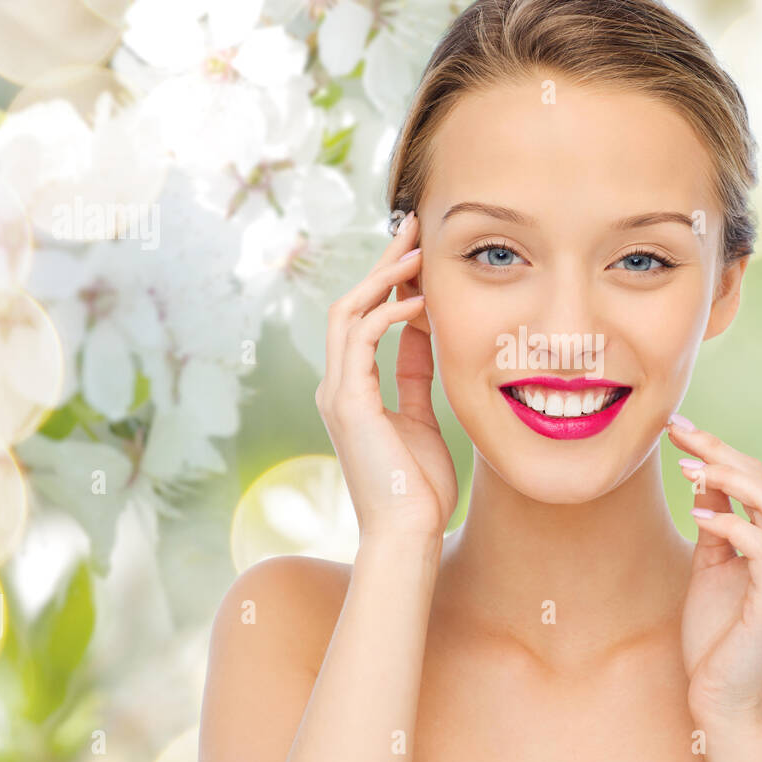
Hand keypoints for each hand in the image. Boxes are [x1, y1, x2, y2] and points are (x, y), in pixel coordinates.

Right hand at [316, 211, 457, 544]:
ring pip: (349, 312)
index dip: (390, 283)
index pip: (364, 319)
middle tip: (413, 227)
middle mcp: (336, 386)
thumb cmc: (419, 489)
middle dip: (383, 263)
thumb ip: (416, 377)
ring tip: (418, 251)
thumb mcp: (422, 419)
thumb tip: (425, 335)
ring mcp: (336, 392)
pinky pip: (362, 338)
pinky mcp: (347, 402)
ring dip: (384, 277)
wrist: (407, 534)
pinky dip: (390, 313)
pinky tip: (420, 301)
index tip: (420, 254)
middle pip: (351, 304)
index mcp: (352, 390)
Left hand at [667, 416, 761, 729]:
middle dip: (719, 450)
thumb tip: (705, 478)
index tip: (676, 428)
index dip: (718, 449)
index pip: (756, 479)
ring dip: (727, 478)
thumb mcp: (711, 566)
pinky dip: (729, 523)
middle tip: (675, 431)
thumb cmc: (717, 637)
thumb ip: (716, 523)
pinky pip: (761, 547)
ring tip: (688, 467)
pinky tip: (697, 514)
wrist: (723, 699)